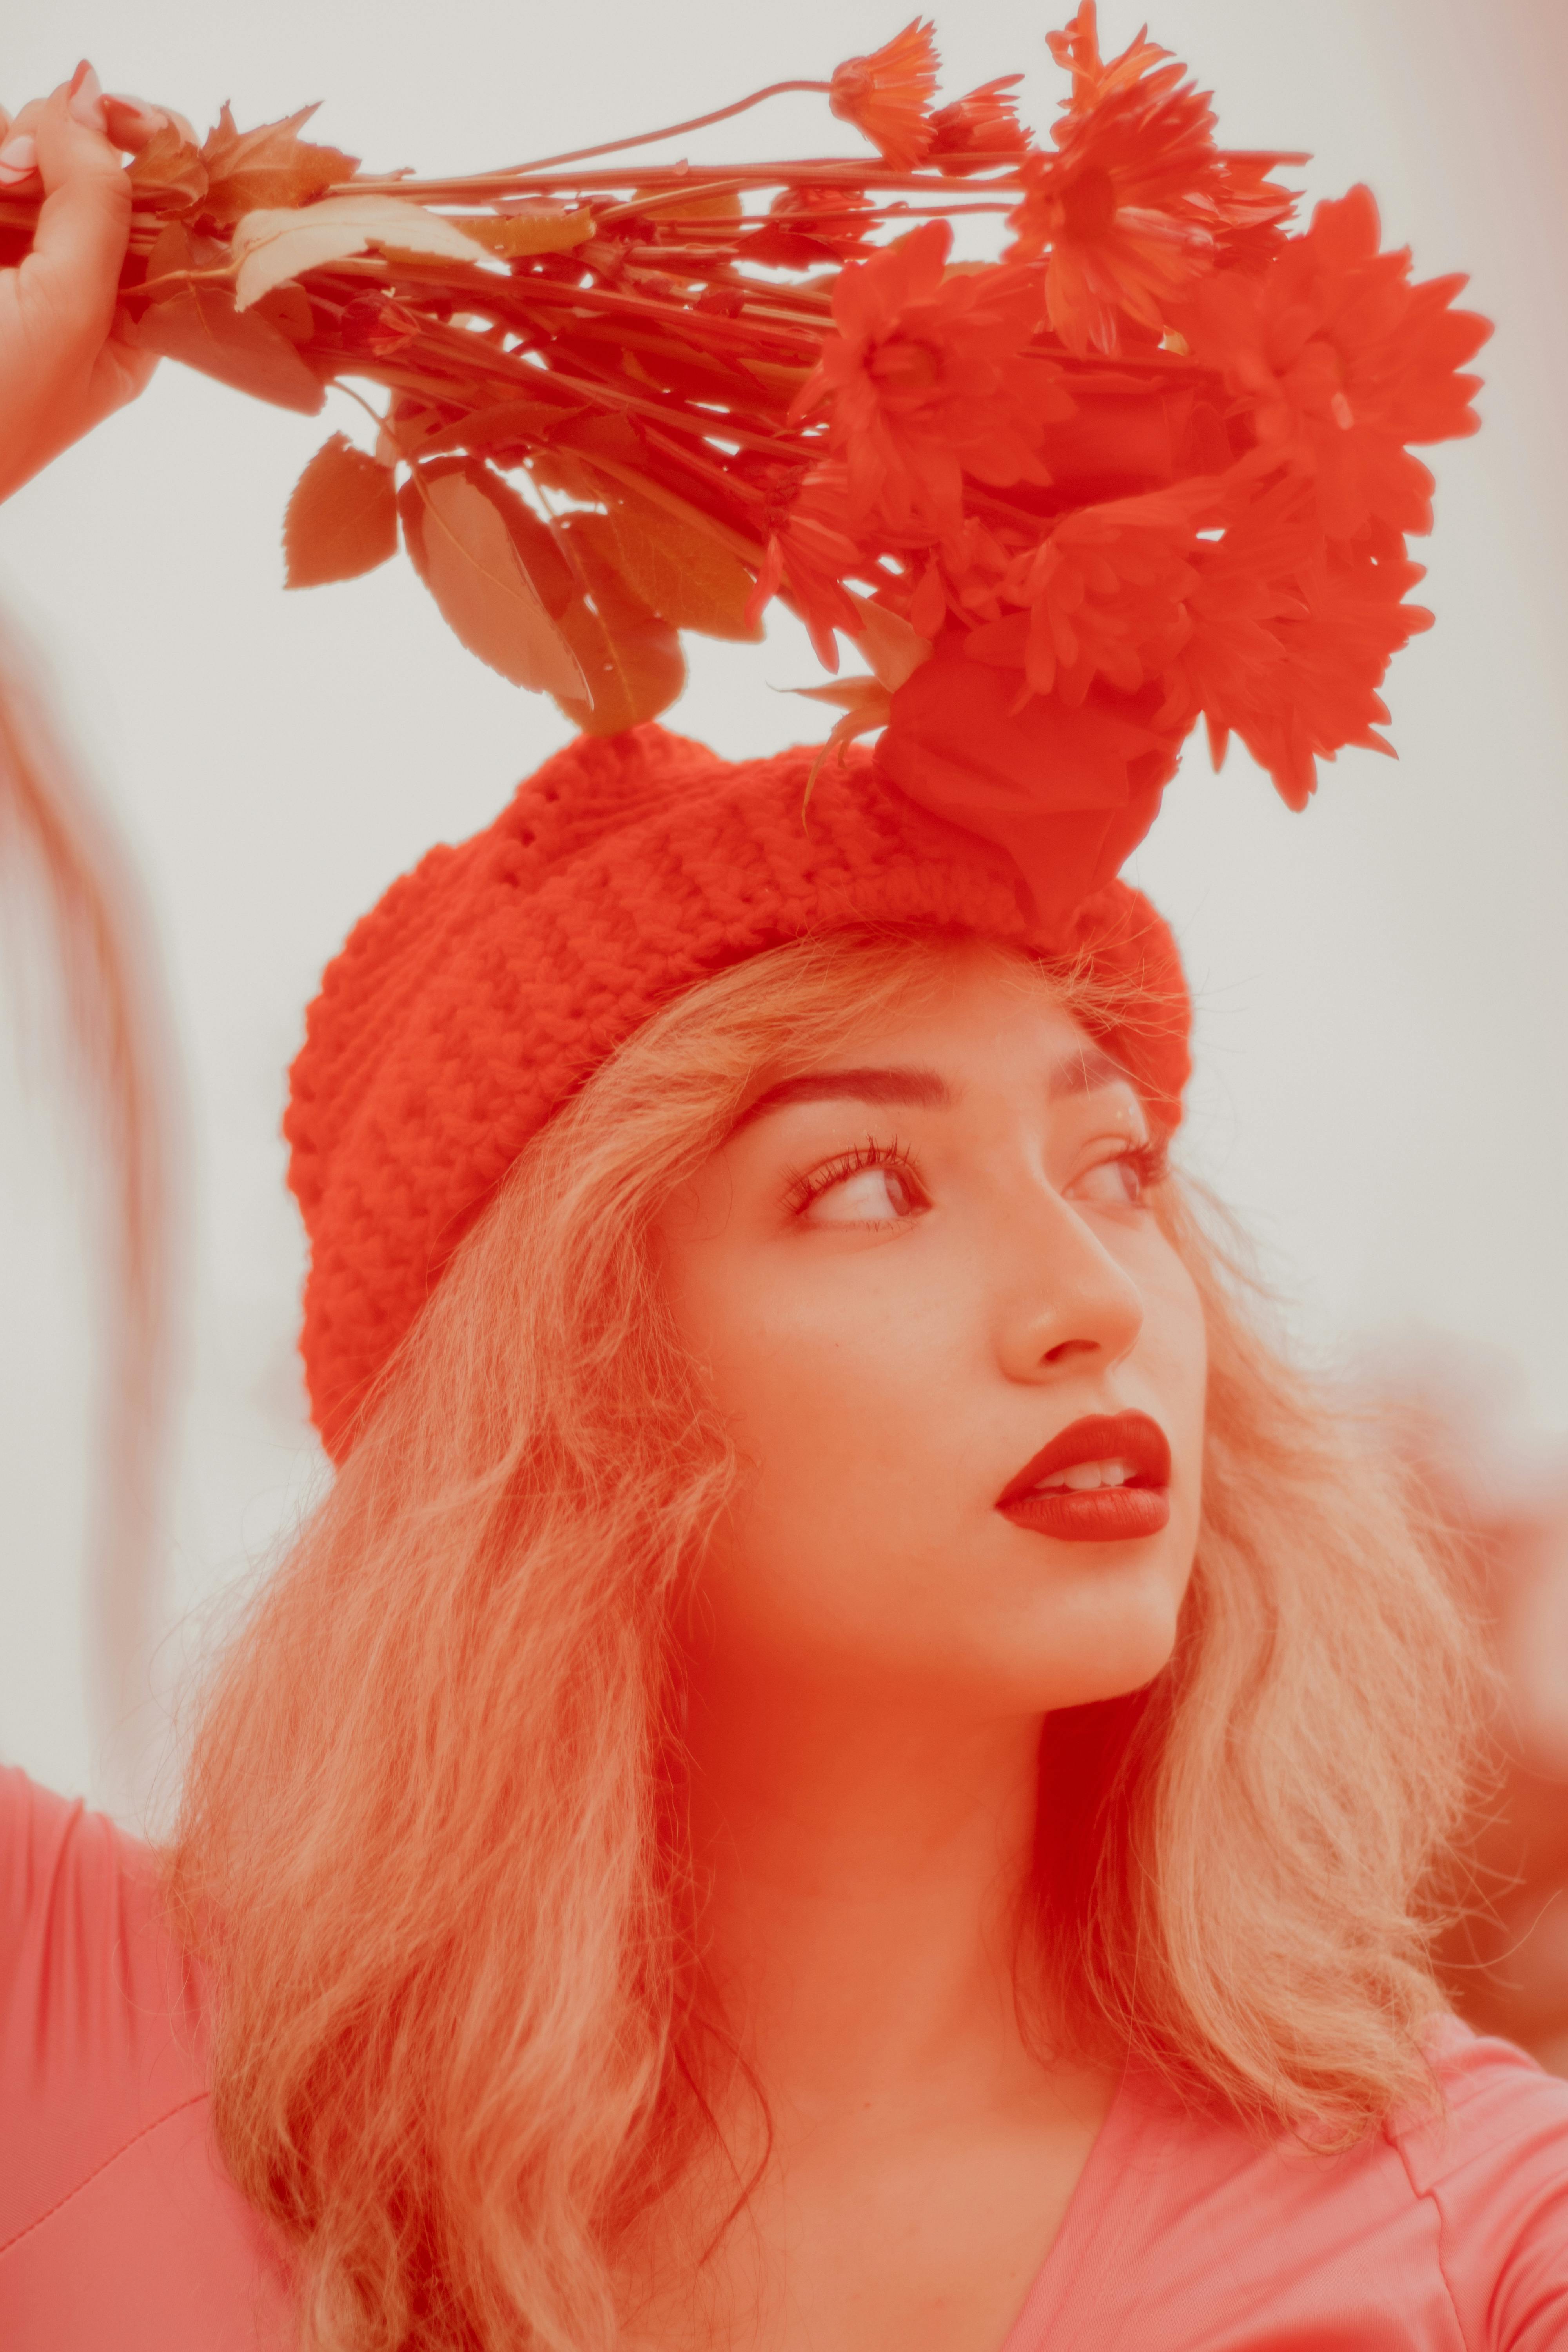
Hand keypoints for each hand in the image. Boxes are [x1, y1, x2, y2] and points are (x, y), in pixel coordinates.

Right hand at [0, 64, 172, 503]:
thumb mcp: (71, 309)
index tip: (104, 110)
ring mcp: (16, 265)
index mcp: (132, 317)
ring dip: (7, 159)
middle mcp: (77, 287)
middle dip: (53, 149)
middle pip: (86, 170)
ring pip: (21, 162)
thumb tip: (93, 103)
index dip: (142, 145)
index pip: (163, 207)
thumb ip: (96, 204)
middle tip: (14, 177)